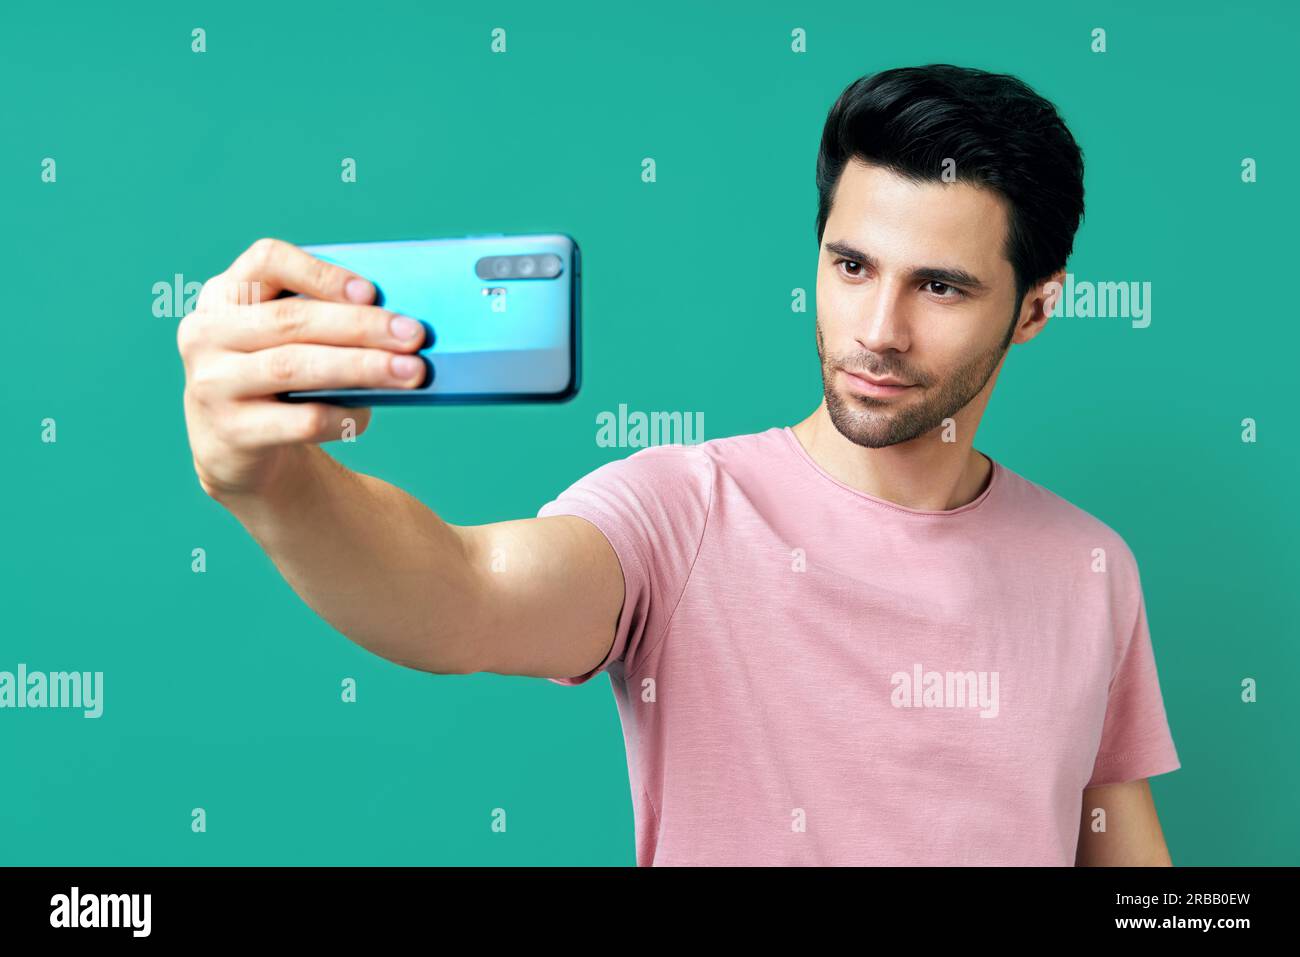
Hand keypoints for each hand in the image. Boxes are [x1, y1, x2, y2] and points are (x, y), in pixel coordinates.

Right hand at [177, 237, 428, 500]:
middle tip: (414, 335)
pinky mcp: (230, 432)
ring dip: (361, 367)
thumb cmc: (277, 379)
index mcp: (225, 294)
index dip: (320, 273)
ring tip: (410, 372)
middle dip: (362, 326)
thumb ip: (324, 320)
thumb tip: (400, 324)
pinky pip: (298, 420)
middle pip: (291, 320)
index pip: (266, 261)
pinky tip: (365, 415)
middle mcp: (207, 333)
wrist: (235, 448)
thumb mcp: (286, 339)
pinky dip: (340, 416)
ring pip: (295, 367)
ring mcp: (212, 383)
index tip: (370, 292)